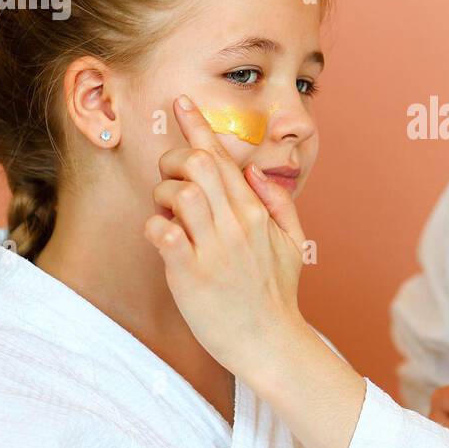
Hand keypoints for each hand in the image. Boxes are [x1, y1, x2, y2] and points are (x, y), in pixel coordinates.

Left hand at [143, 94, 307, 378]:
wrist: (271, 343)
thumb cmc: (277, 295)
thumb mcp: (294, 244)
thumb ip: (278, 202)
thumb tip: (255, 171)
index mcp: (257, 213)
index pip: (224, 158)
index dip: (198, 126)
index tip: (181, 103)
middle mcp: (236, 224)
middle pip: (199, 164)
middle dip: (174, 159)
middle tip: (170, 177)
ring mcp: (214, 248)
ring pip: (178, 193)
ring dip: (163, 195)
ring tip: (169, 215)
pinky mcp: (191, 274)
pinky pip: (161, 233)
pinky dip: (154, 227)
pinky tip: (162, 238)